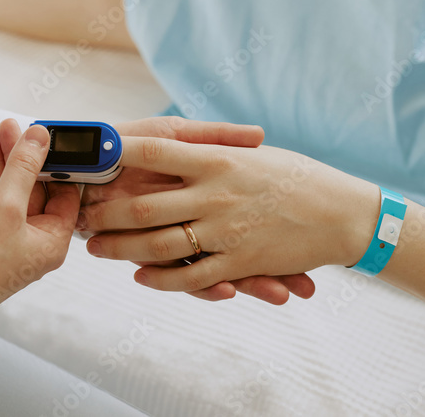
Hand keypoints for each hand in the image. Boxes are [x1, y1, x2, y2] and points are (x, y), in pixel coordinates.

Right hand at [0, 120, 79, 306]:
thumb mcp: (7, 207)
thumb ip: (23, 168)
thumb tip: (39, 137)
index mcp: (53, 240)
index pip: (65, 192)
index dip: (55, 163)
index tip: (45, 138)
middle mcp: (33, 239)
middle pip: (32, 187)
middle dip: (20, 156)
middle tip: (10, 127)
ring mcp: (6, 237)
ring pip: (7, 191)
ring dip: (0, 162)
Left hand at [76, 138, 380, 293]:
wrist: (342, 213)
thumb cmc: (298, 177)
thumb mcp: (254, 155)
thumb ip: (214, 150)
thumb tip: (175, 145)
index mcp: (219, 160)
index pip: (156, 151)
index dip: (118, 151)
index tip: (92, 151)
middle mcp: (216, 194)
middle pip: (144, 205)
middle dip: (106, 211)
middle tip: (82, 213)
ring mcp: (226, 231)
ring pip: (158, 245)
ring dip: (121, 248)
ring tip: (97, 248)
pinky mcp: (238, 262)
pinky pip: (190, 277)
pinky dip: (160, 278)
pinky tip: (140, 275)